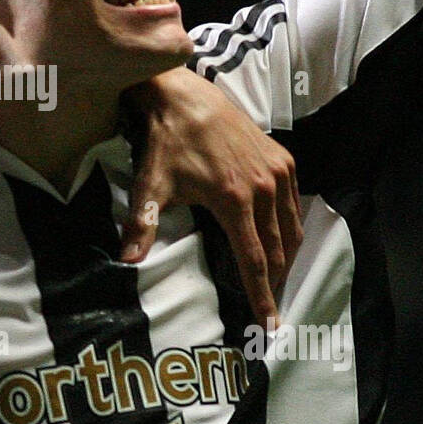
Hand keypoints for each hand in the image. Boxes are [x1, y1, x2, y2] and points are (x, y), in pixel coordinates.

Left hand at [121, 68, 301, 327]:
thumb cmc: (168, 143)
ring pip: (292, 229)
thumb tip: (127, 260)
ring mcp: (278, 173)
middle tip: (270, 309)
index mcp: (235, 201)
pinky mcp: (283, 160)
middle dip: (276, 283)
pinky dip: (290, 228)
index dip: (262, 296)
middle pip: (279, 250)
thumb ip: (142, 224)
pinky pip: (294, 205)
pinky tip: (279, 240)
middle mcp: (264, 189)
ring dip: (287, 258)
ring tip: (276, 281)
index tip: (269, 325)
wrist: (187, 98)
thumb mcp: (152, 185)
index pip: (254, 261)